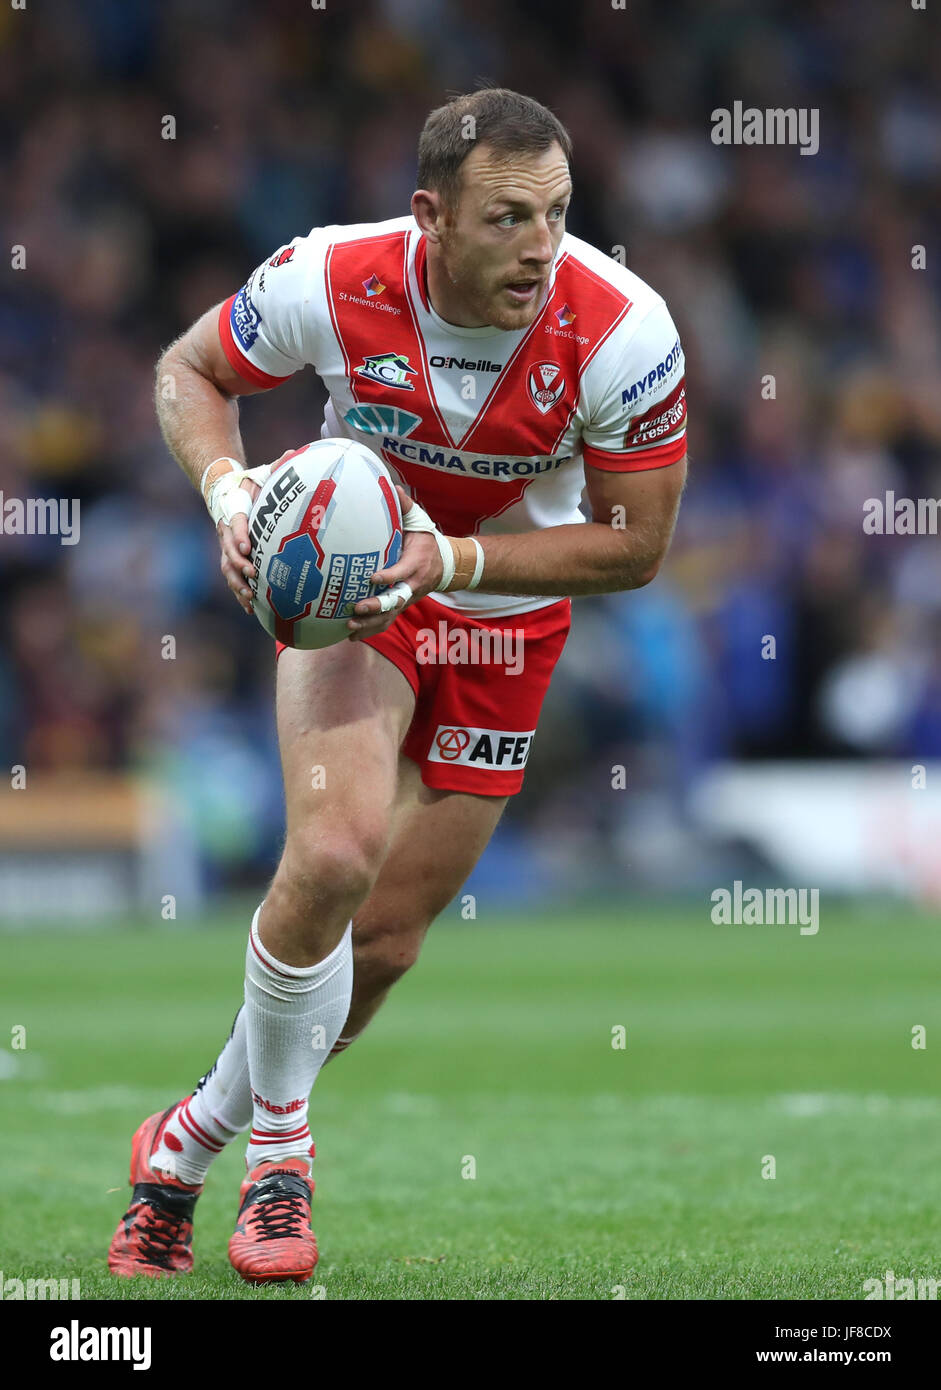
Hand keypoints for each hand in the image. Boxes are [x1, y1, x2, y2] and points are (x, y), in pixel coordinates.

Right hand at [216, 449, 295, 614]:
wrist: (224, 489)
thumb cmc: (249, 483)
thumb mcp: (261, 473)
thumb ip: (276, 467)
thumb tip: (294, 452)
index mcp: (234, 510)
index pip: (234, 524)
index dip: (238, 535)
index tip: (246, 546)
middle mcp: (227, 530)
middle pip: (227, 551)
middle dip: (238, 564)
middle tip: (251, 574)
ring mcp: (226, 545)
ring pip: (227, 567)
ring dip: (237, 583)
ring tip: (250, 597)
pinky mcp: (231, 556)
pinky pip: (233, 576)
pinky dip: (239, 591)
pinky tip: (250, 608)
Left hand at [347, 487, 443, 640]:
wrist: (446, 565)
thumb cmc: (426, 540)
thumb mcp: (420, 520)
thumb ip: (405, 505)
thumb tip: (390, 486)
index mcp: (416, 563)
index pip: (403, 571)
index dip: (389, 576)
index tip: (372, 577)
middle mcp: (412, 585)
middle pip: (396, 600)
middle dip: (377, 606)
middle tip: (357, 607)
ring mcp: (406, 598)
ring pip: (390, 616)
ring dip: (370, 624)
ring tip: (350, 627)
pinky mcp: (400, 607)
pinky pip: (386, 622)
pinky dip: (369, 630)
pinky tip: (350, 635)